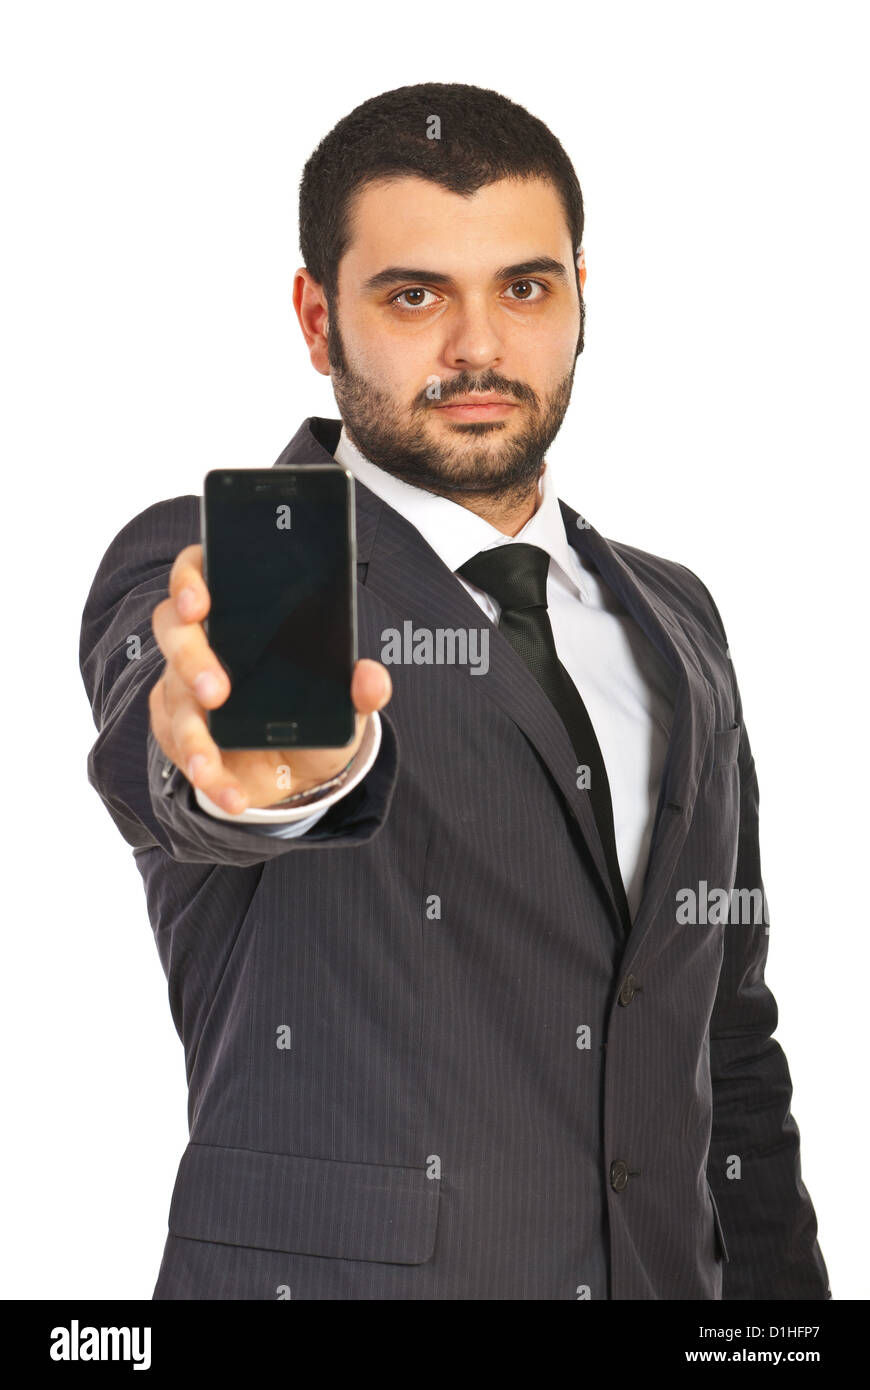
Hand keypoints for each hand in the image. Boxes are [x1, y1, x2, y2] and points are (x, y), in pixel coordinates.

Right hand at [148, 543, 391, 813]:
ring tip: (210, 762)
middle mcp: (203, 642)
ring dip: (193, 733)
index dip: (190, 580)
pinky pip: (182, 749)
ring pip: (172, 697)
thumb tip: (371, 678)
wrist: (296, 769)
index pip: (200, 574)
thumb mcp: (343, 703)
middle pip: (173, 630)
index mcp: (240, 615)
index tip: (200, 601)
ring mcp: (183, 687)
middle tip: (216, 690)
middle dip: (190, 658)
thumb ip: (359, 689)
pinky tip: (231, 794)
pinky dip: (208, 775)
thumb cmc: (311, 712)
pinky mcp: (177, 729)